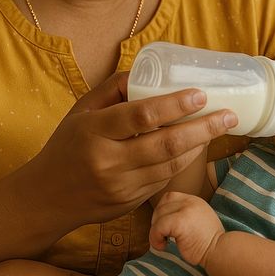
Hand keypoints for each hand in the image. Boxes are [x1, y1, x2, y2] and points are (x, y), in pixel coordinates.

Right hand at [21, 72, 236, 233]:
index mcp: (94, 132)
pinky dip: (183, 161)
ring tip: (219, 126)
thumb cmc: (66, 146)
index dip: (175, 105)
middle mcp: (109, 161)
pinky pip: (164, 180)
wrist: (46, 199)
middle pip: (166, 144)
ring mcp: (121, 187)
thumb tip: (146, 72)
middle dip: (203, 128)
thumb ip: (112, 89)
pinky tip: (197, 146)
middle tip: (228, 114)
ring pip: (171, 165)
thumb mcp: (80, 111)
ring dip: (200, 145)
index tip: (201, 95)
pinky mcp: (130, 204)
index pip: (142, 116)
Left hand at [149, 191, 223, 266]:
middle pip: (162, 205)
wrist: (221, 252)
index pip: (170, 197)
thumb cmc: (209, 243)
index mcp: (194, 200)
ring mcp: (185, 210)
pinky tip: (163, 247)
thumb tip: (163, 220)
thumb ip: (185, 215)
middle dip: (157, 221)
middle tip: (164, 236)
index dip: (163, 211)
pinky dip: (155, 238)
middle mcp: (190, 202)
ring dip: (155, 231)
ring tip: (163, 242)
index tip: (166, 227)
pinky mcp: (179, 222)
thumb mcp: (199, 221)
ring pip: (158, 216)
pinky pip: (157, 227)